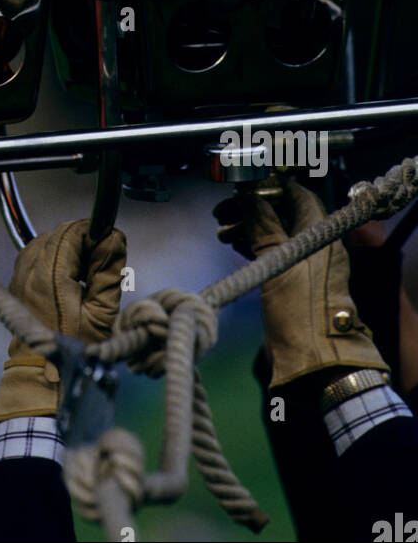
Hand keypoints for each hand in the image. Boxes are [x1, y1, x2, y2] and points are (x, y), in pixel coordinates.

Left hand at [0, 219, 126, 420]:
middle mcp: (29, 270)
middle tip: (99, 265)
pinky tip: (69, 280)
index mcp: (49, 275)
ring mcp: (20, 276)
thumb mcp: (102, 311)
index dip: (93, 233)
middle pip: (59, 234)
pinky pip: (37, 256)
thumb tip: (113, 238)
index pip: (71, 231)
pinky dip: (55, 260)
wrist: (42, 375)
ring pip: (47, 242)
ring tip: (85, 275)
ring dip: (68, 250)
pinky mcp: (18, 283)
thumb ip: (108, 270)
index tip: (107, 248)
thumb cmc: (76, 348)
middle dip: (83, 242)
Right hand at [216, 180, 386, 388]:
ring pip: (275, 232)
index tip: (245, 184)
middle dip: (253, 207)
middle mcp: (314, 245)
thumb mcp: (277, 261)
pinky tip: (233, 245)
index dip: (271, 186)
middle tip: (226, 209)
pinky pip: (273, 252)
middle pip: (283, 213)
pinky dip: (253, 245)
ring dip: (250, 227)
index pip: (298, 195)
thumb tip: (249, 197)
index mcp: (320, 234)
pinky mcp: (293, 281)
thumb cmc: (301, 310)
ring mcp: (304, 264)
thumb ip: (262, 226)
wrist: (312, 358)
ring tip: (223, 229)